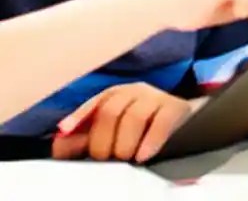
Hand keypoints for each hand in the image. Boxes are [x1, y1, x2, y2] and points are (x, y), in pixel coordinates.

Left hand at [51, 83, 195, 162]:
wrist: (185, 123)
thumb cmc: (143, 129)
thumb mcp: (111, 132)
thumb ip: (83, 140)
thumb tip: (59, 146)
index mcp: (116, 95)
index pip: (95, 104)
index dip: (79, 117)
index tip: (66, 131)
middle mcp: (135, 91)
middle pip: (111, 112)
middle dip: (104, 140)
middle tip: (107, 158)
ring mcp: (157, 97)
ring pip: (134, 117)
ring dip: (126, 143)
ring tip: (127, 158)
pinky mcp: (176, 108)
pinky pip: (161, 122)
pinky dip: (150, 141)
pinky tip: (143, 155)